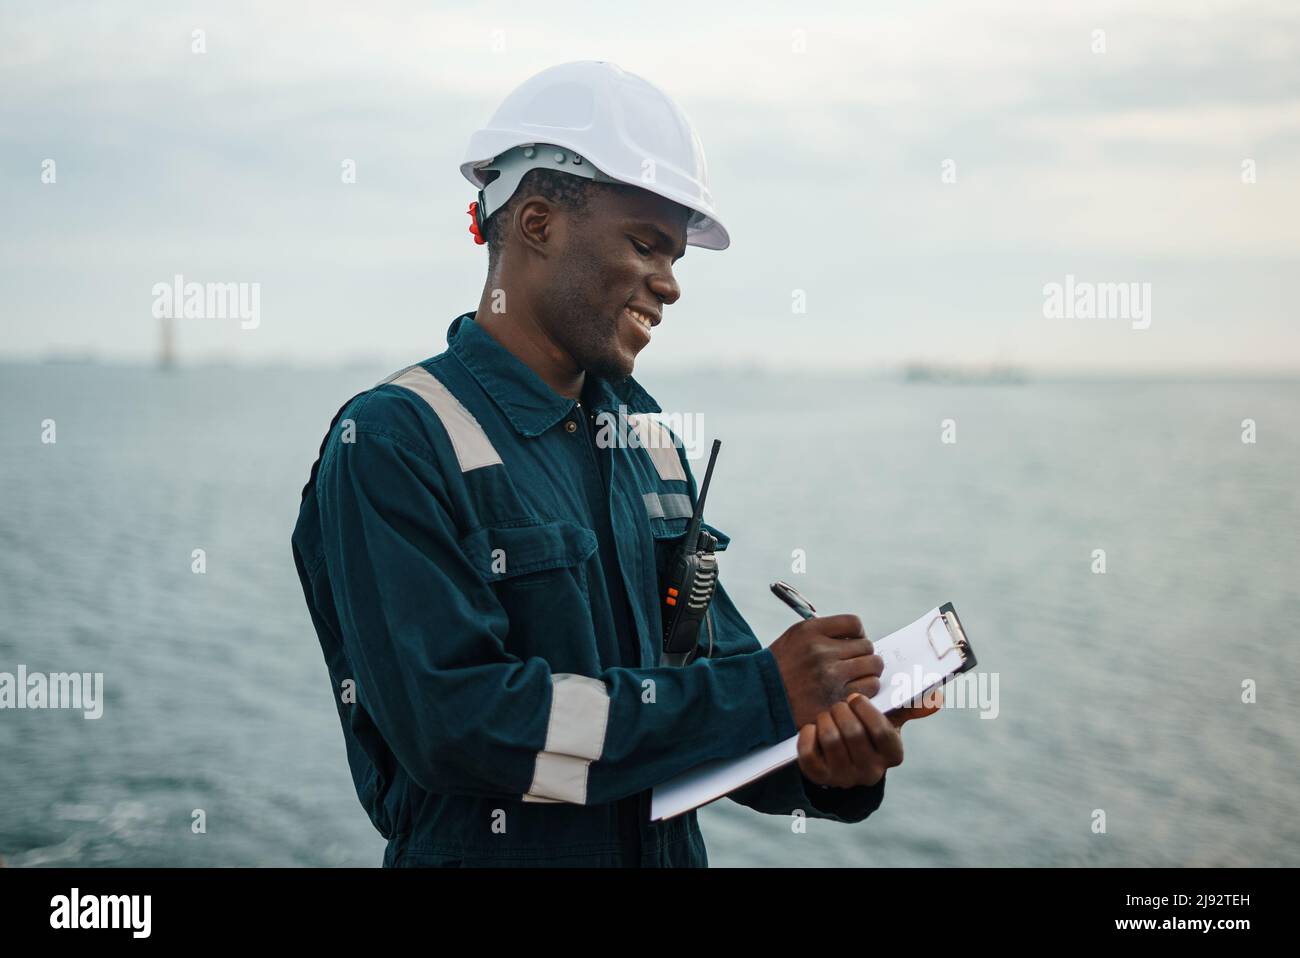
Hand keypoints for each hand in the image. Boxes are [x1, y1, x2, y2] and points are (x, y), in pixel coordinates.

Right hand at [768, 614, 884, 728]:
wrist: (760, 696)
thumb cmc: (781, 665)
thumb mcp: (796, 636)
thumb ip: (826, 632)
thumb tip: (859, 638)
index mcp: (811, 632)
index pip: (854, 623)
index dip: (858, 633)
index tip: (852, 642)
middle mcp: (822, 652)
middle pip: (867, 646)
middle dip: (863, 654)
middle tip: (853, 662)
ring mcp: (830, 677)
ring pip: (873, 666)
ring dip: (868, 671)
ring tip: (855, 676)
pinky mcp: (835, 699)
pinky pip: (869, 688)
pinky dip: (866, 688)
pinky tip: (853, 690)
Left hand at [796, 689, 942, 788]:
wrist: (842, 758)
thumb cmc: (868, 730)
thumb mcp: (889, 718)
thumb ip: (909, 706)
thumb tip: (936, 697)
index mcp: (892, 755)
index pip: (882, 732)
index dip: (866, 711)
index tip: (855, 697)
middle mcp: (871, 772)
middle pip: (853, 734)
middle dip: (842, 711)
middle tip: (839, 703)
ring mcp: (844, 777)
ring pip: (831, 740)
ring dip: (826, 719)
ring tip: (827, 713)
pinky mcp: (819, 778)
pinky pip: (808, 752)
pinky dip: (807, 734)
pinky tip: (812, 727)